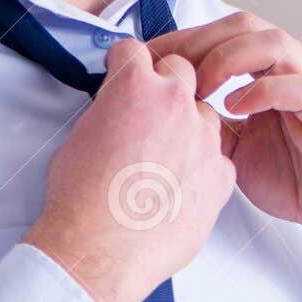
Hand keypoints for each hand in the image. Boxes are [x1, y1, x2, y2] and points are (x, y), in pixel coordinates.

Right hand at [25, 38, 236, 301]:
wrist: (100, 250)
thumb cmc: (80, 200)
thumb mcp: (80, 137)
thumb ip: (108, 112)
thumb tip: (116, 115)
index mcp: (134, 86)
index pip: (135, 51)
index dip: (126, 64)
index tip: (125, 74)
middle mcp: (175, 103)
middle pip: (181, 72)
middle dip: (165, 87)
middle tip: (148, 116)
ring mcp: (203, 138)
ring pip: (204, 115)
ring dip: (188, 129)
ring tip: (162, 162)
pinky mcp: (221, 174)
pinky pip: (217, 158)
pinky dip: (202, 168)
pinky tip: (178, 189)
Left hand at [141, 12, 301, 299]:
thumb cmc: (299, 179)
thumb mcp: (235, 147)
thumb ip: (207, 121)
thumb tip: (162, 111)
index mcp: (273, 68)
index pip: (223, 33)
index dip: (181, 41)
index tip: (143, 60)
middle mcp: (296, 65)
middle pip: (243, 25)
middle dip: (197, 43)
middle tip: (163, 71)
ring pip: (272, 42)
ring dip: (227, 59)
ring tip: (198, 87)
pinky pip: (298, 85)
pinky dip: (262, 90)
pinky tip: (235, 109)